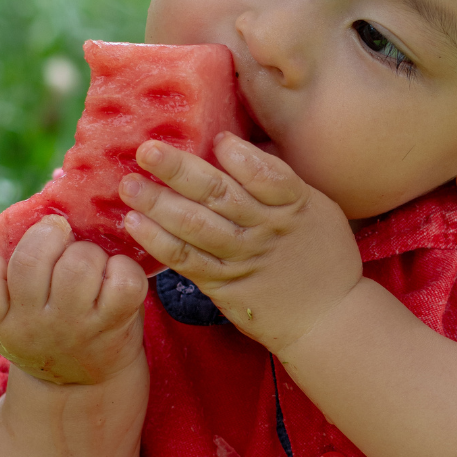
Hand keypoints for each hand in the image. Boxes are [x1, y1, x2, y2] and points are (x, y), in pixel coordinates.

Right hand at [0, 216, 148, 384]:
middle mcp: (30, 327)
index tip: (9, 266)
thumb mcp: (17, 309)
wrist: (84, 385)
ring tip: (92, 265)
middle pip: (31, 260)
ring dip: (90, 252)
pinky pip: (123, 278)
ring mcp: (73, 328)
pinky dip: (124, 269)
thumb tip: (52, 195)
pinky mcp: (113, 325)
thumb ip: (17, 268)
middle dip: (51, 236)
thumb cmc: (49, 325)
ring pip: (80, 264)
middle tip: (62, 240)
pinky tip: (117, 279)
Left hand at [119, 133, 362, 354]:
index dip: (239, 156)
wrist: (328, 317)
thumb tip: (239, 149)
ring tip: (129, 185)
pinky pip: (186, 260)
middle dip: (179, 170)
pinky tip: (134, 223)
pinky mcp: (224, 285)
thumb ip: (282, 182)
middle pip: (219, 195)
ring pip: (195, 226)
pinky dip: (158, 242)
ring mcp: (242, 259)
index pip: (266, 175)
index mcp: (294, 205)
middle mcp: (265, 229)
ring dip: (158, 204)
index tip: (217, 139)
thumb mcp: (318, 209)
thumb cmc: (324, 254)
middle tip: (147, 150)